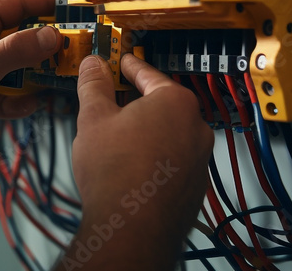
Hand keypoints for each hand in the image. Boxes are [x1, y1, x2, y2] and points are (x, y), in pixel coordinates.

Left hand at [0, 0, 61, 173]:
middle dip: (51, 48)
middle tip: (73, 56)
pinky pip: (19, 90)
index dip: (55, 5)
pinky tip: (21, 106)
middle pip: (32, 33)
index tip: (82, 12)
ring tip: (50, 85)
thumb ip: (19, 50)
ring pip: (28, 63)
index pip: (26, 0)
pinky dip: (21, 101)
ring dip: (38, 78)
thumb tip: (53, 36)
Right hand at [57, 54, 212, 270]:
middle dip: (136, 103)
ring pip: (168, 135)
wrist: (131, 229)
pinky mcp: (195, 186)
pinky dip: (154, 159)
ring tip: (116, 142)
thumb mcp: (94, 117)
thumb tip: (92, 66)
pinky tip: (130, 168)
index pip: (149, 74)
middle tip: (112, 102)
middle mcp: (196, 128)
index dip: (129, 67)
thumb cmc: (117, 174)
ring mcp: (199, 159)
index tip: (120, 63)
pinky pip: (172, 161)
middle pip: (162, 105)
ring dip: (145, 133)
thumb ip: (94, 86)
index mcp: (176, 102)